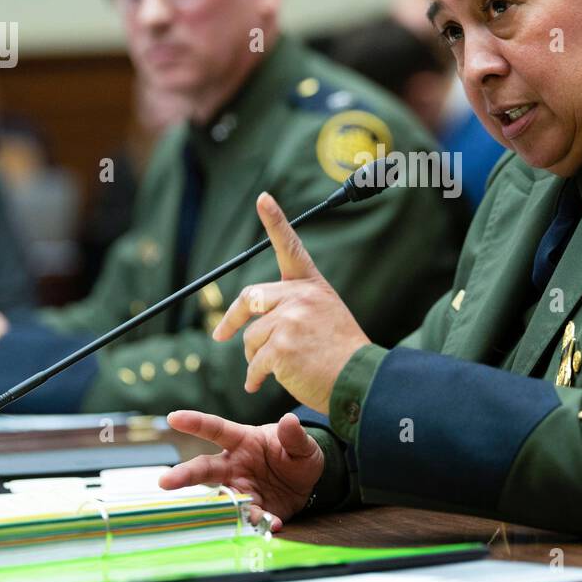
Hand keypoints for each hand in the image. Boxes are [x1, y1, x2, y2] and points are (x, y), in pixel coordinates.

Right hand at [159, 410, 324, 531]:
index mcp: (242, 441)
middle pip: (203, 469)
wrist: (309, 483)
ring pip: (219, 499)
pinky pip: (247, 518)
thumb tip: (290, 420)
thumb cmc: (296, 454)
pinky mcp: (249, 510)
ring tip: (236, 512)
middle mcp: (233, 466)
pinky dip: (258, 522)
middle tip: (165, 481)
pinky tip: (273, 523)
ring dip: (221, 508)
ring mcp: (238, 489)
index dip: (195, 422)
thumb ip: (294, 436)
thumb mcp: (302, 444)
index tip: (174, 417)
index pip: (215, 429)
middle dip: (184, 475)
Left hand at [213, 192, 369, 414]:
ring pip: (250, 337)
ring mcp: (290, 320)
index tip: (263, 198)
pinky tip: (260, 383)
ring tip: (271, 370)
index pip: (291, 247)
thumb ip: (295, 307)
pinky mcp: (281, 346)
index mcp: (312, 286)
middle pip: (249, 298)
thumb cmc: (342, 353)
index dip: (275, 221)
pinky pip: (254, 362)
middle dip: (231, 319)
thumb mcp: (326, 315)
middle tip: (221, 335)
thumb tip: (252, 320)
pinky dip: (254, 376)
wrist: (360, 380)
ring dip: (253, 357)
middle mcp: (300, 297)